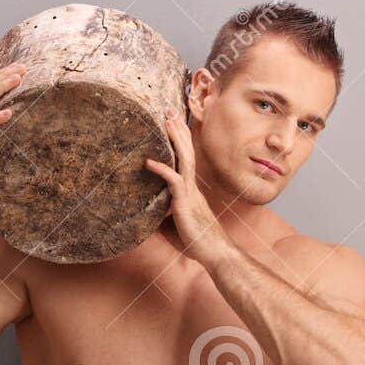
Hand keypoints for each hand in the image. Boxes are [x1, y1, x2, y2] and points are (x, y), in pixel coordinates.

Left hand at [144, 110, 230, 265]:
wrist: (216, 253)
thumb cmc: (199, 242)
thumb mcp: (178, 225)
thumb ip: (166, 215)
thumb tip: (151, 215)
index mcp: (192, 190)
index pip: (186, 159)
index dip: (181, 141)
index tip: (174, 124)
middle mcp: (192, 187)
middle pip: (186, 152)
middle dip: (178, 131)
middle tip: (169, 111)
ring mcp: (190, 194)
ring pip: (183, 160)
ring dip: (175, 139)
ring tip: (167, 120)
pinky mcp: (185, 204)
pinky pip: (173, 182)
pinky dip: (161, 169)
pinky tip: (148, 161)